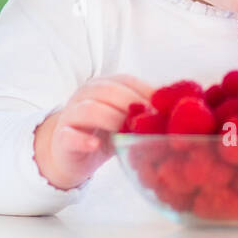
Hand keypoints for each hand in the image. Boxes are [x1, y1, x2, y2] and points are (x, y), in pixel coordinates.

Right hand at [33, 74, 154, 190]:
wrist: (69, 156)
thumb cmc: (102, 133)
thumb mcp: (125, 121)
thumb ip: (143, 114)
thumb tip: (175, 113)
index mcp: (104, 85)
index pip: (127, 81)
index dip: (147, 91)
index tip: (166, 107)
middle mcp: (86, 94)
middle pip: (109, 91)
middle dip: (132, 104)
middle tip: (151, 121)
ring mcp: (71, 114)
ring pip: (90, 109)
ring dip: (112, 118)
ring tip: (127, 132)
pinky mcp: (61, 137)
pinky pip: (70, 135)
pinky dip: (83, 140)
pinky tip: (96, 145)